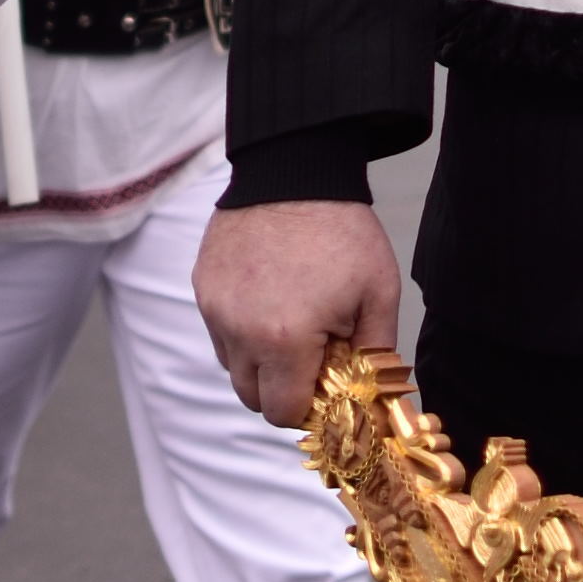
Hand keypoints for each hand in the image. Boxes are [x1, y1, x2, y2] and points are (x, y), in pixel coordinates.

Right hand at [195, 196, 400, 425]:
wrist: (295, 169)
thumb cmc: (342, 232)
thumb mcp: (379, 293)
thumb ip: (375, 353)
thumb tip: (372, 394)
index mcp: (285, 341)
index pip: (283, 412)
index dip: (307, 407)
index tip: (325, 384)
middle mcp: (240, 332)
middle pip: (251, 396)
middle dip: (281, 388)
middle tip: (309, 357)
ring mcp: (215, 308)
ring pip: (231, 364)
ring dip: (258, 360)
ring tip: (289, 322)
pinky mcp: (203, 285)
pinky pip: (218, 329)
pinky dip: (240, 328)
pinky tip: (268, 298)